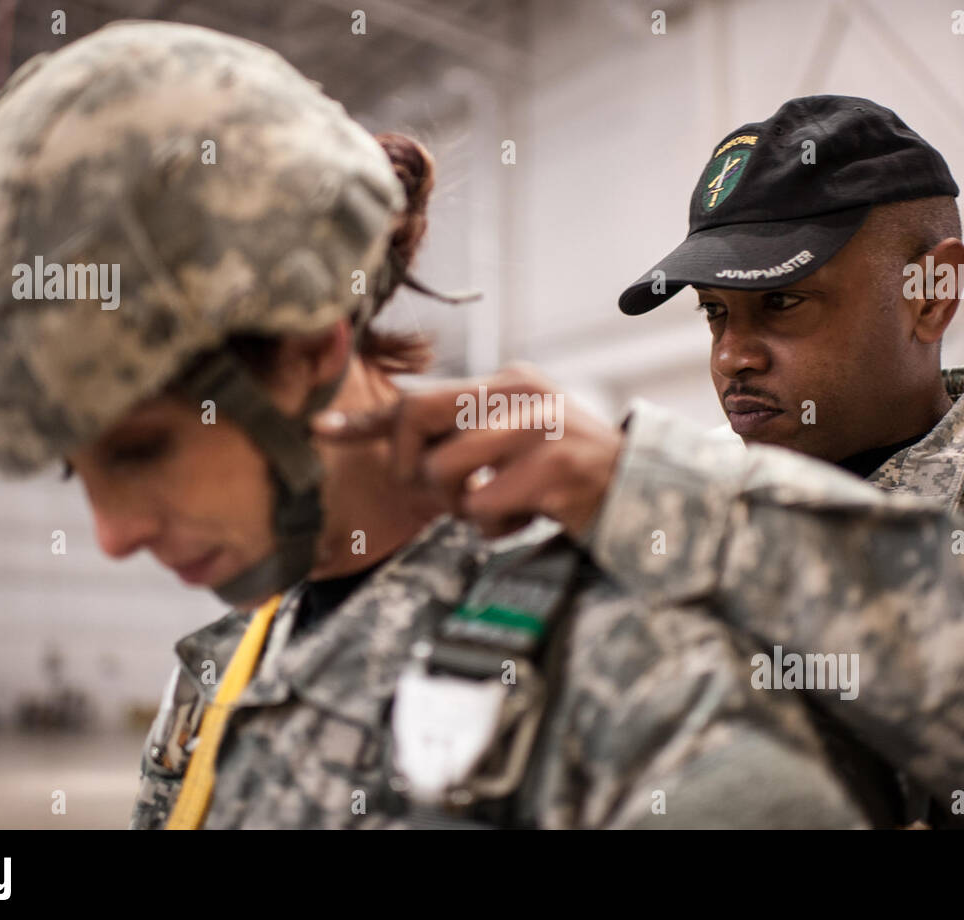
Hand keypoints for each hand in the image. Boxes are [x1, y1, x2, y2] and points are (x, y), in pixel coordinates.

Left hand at [312, 364, 622, 539]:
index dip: (365, 419)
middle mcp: (520, 394)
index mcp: (506, 382)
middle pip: (416, 421)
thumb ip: (463, 435)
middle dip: (410, 468)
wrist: (643, 491)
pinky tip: (526, 519)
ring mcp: (539, 428)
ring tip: (496, 508)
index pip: (418, 397)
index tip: (320, 429)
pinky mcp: (554, 469)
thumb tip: (390, 446)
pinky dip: (495, 528)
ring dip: (460, 508)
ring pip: (445, 474)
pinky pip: (484, 509)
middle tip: (440, 495)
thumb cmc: (567, 472)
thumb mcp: (516, 438)